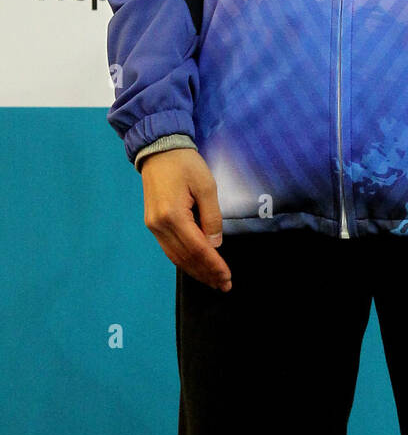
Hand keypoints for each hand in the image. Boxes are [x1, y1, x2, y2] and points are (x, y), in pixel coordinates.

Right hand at [141, 148, 231, 291]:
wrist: (158, 149)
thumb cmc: (185, 163)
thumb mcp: (206, 185)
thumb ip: (212, 217)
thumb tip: (215, 244)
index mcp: (173, 215)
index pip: (198, 248)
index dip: (213, 265)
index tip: (227, 277)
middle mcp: (159, 225)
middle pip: (185, 258)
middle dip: (205, 273)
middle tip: (223, 285)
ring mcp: (153, 226)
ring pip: (175, 257)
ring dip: (195, 270)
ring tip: (212, 280)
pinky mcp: (152, 224)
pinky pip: (169, 248)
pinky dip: (184, 260)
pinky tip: (196, 265)